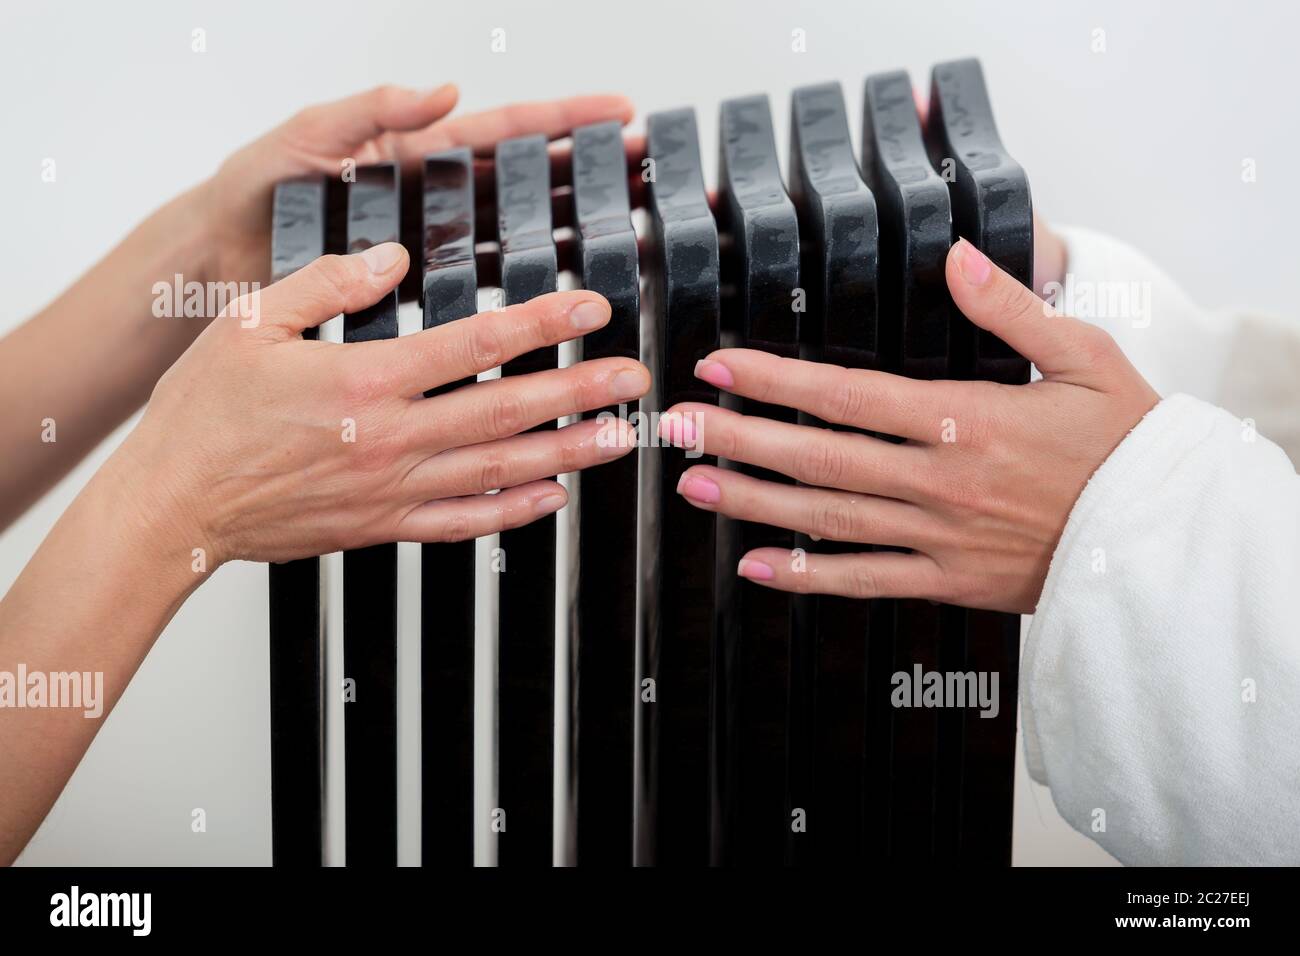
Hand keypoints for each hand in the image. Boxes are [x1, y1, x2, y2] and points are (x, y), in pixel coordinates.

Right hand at [115, 243, 646, 566]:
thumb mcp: (252, 322)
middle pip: (508, 408)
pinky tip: (553, 498)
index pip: (476, 344)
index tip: (591, 310)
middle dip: (581, 390)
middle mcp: (392, 437)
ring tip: (621, 439)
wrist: (172, 506)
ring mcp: (393, 489)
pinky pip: (463, 523)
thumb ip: (330, 283)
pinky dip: (513, 512)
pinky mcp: (383, 527)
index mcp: (366, 378)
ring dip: (568, 452)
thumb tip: (394, 258)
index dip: (542, 325)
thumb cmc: (203, 414)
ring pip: (499, 468)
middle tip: (636, 379)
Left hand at [198, 84, 634, 289]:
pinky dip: (528, 301)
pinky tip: (562, 308)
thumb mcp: (308, 135)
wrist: (216, 262)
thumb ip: (371, 110)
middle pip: (532, 183)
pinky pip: (487, 296)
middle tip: (652, 171)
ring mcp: (436, 249)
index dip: (566, 119)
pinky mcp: (422, 297)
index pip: (508, 130)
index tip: (622, 112)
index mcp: (420, 152)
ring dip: (574, 237)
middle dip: (594, 174)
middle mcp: (437, 200)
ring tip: (629, 237)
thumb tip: (445, 91)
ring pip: (522, 239)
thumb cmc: (253, 191)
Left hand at [659, 238, 1158, 613]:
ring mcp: (937, 536)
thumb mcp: (1084, 357)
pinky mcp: (948, 580)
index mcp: (964, 419)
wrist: (1163, 539)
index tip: (719, 367)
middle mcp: (937, 479)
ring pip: (826, 518)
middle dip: (737, 438)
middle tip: (672, 428)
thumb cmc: (1125, 445)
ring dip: (753, 501)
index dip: (773, 381)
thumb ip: (1011, 306)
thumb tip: (956, 256)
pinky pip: (865, 581)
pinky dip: (807, 577)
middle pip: (817, 456)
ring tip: (693, 486)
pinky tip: (756, 568)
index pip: (846, 395)